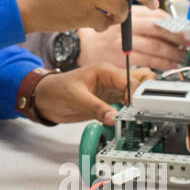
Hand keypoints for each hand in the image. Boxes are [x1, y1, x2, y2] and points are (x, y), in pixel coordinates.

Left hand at [32, 64, 152, 127]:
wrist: (44, 99)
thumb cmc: (56, 91)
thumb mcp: (76, 98)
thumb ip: (96, 108)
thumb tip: (114, 118)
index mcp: (105, 71)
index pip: (131, 79)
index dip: (138, 93)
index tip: (138, 108)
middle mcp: (111, 79)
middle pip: (139, 80)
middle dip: (145, 94)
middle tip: (143, 110)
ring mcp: (111, 90)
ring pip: (136, 92)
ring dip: (140, 103)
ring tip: (139, 116)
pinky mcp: (109, 101)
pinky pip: (127, 103)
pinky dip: (132, 109)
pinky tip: (132, 118)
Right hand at [78, 5, 189, 71]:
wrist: (81, 46)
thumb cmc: (103, 31)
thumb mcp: (121, 14)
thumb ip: (142, 16)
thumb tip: (168, 21)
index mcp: (127, 14)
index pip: (155, 16)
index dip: (173, 24)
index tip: (183, 29)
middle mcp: (125, 27)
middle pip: (157, 31)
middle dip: (176, 38)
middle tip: (187, 42)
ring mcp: (123, 44)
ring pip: (154, 47)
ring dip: (172, 53)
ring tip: (181, 56)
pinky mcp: (121, 59)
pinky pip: (146, 61)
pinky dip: (161, 64)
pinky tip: (168, 65)